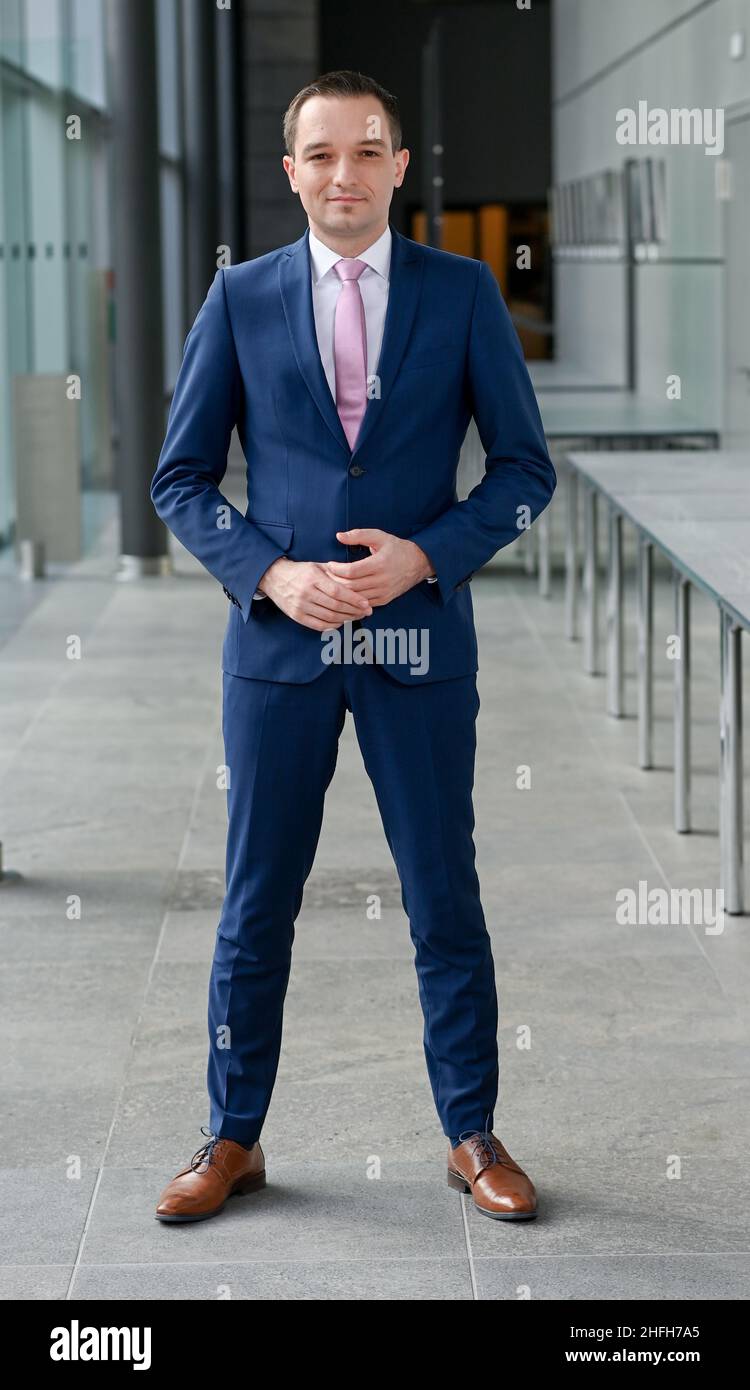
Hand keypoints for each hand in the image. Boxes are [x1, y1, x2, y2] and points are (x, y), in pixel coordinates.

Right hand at [257, 556, 372, 631]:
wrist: (274, 578)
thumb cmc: (301, 571)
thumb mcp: (317, 566)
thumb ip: (335, 572)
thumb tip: (358, 578)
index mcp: (313, 578)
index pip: (337, 592)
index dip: (354, 599)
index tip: (366, 603)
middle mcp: (306, 593)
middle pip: (335, 606)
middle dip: (354, 610)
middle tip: (366, 611)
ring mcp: (300, 606)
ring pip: (329, 617)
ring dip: (346, 619)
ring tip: (357, 616)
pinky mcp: (296, 616)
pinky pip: (319, 625)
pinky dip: (333, 626)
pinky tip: (342, 622)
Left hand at [325, 529, 433, 605]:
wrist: (418, 563)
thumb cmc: (397, 548)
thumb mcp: (379, 536)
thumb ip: (358, 535)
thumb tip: (339, 536)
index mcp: (380, 564)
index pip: (351, 571)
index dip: (336, 569)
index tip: (330, 565)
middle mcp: (382, 580)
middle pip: (351, 587)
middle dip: (335, 582)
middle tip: (327, 576)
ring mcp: (384, 592)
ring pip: (356, 597)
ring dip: (342, 593)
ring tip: (332, 585)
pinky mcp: (384, 600)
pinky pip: (363, 604)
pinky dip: (352, 600)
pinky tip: (344, 594)